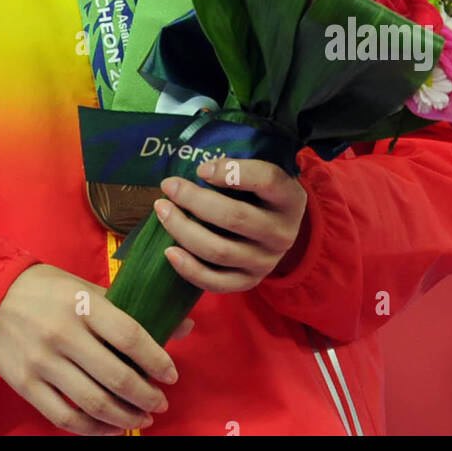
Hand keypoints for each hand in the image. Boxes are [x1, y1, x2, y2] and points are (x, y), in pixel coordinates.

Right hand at [0, 263, 194, 435]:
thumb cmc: (48, 291)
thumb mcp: (87, 288)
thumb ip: (130, 309)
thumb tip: (185, 325)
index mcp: (81, 304)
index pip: (130, 337)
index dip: (157, 360)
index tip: (171, 374)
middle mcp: (63, 334)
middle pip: (116, 377)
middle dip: (147, 396)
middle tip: (160, 401)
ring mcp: (42, 363)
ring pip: (94, 403)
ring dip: (126, 417)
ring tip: (143, 418)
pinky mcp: (27, 386)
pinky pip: (66, 419)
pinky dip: (95, 430)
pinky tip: (113, 428)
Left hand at [154, 157, 309, 292]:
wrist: (278, 230)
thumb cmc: (261, 194)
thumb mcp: (261, 175)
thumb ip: (237, 169)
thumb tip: (198, 170)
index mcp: (289, 198)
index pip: (267, 179)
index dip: (232, 172)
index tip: (200, 169)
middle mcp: (281, 232)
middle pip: (234, 217)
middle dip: (194, 200)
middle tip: (168, 186)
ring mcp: (266, 261)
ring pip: (219, 250)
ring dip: (183, 229)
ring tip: (162, 209)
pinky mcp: (249, 281)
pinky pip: (216, 281)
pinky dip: (189, 268)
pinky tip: (169, 251)